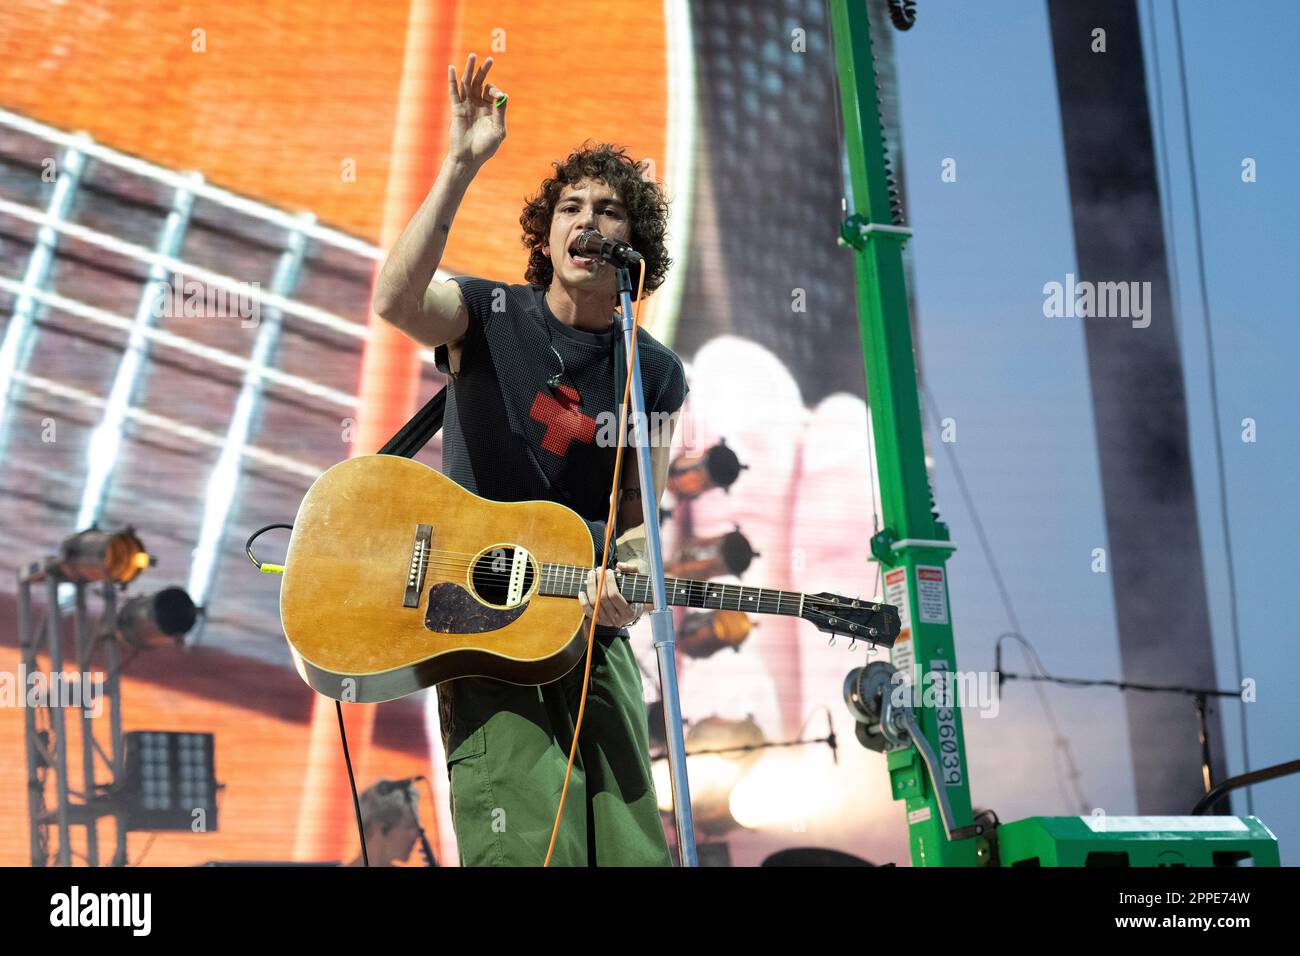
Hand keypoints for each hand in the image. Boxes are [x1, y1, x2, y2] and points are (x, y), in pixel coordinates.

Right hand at [447, 52, 505, 168]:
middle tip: (490, 60)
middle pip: (480, 83)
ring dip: (469, 70)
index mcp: (489, 109)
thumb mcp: (498, 130)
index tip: (497, 96)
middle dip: (484, 71)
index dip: (495, 91)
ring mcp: (466, 106)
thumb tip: (504, 95)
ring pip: (467, 84)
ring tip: (472, 56)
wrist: (469, 158)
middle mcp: (478, 105)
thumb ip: (501, 112)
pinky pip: (454, 92)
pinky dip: (453, 80)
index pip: (492, 92)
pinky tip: (453, 68)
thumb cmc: (485, 147)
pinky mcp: (456, 109)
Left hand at [580, 561, 644, 628]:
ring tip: (591, 575)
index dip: (609, 581)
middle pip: (603, 598)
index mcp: (629, 611)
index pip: (614, 595)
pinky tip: (582, 592)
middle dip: (599, 581)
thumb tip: (619, 565)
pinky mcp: (600, 622)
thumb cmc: (635, 593)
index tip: (608, 570)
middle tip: (598, 569)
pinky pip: (589, 612)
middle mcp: (618, 619)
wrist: (633, 611)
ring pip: (594, 603)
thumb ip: (632, 570)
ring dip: (590, 587)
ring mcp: (608, 621)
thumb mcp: (638, 581)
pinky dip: (583, 602)